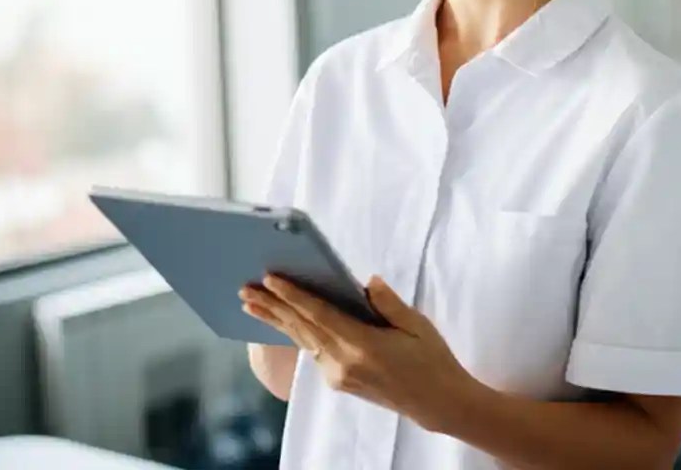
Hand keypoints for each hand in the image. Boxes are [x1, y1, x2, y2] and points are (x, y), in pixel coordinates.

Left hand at [240, 274, 477, 432]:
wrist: (435, 401)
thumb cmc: (431, 358)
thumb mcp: (416, 325)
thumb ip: (388, 303)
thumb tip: (366, 282)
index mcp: (363, 345)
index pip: (320, 315)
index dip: (293, 296)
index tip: (271, 279)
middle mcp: (343, 362)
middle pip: (301, 329)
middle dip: (272, 307)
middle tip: (245, 290)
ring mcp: (337, 375)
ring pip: (302, 341)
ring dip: (276, 321)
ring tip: (251, 305)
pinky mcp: (338, 382)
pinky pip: (313, 352)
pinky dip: (296, 334)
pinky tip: (283, 323)